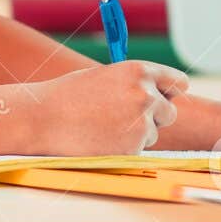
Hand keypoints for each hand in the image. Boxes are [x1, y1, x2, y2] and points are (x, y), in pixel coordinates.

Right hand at [40, 61, 189, 155]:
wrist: (43, 118)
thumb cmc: (69, 96)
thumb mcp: (106, 78)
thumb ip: (133, 85)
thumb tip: (157, 96)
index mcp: (139, 71)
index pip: (177, 82)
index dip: (171, 92)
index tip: (166, 98)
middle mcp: (146, 95)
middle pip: (170, 112)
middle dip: (154, 117)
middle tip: (126, 118)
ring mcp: (141, 123)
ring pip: (153, 133)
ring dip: (135, 134)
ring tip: (103, 127)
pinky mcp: (132, 148)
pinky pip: (137, 150)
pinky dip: (123, 149)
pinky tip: (100, 140)